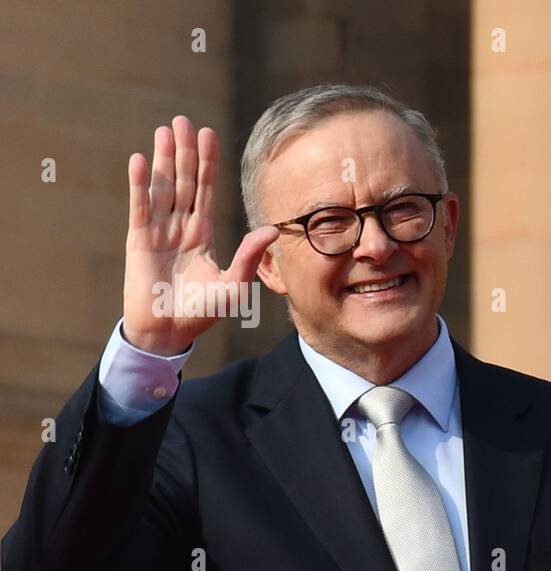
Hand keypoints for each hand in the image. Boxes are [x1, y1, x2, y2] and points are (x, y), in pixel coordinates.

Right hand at [122, 116, 278, 354]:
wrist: (169, 331)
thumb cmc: (202, 312)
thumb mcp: (233, 285)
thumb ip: (249, 256)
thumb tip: (273, 230)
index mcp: (202, 234)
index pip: (206, 191)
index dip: (208, 163)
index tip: (209, 134)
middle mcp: (180, 227)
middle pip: (184, 181)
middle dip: (185, 151)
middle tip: (183, 120)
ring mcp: (158, 231)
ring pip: (162, 187)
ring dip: (163, 159)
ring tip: (164, 130)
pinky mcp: (139, 240)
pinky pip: (140, 206)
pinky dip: (140, 184)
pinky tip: (139, 160)